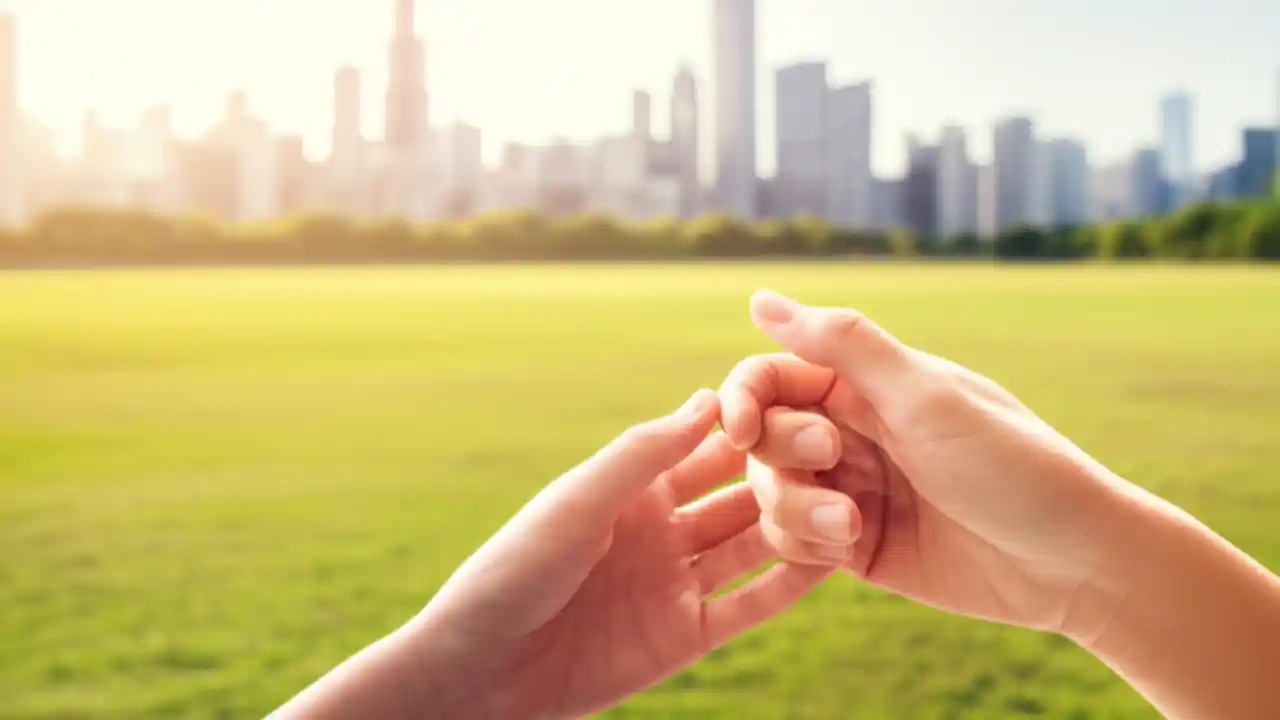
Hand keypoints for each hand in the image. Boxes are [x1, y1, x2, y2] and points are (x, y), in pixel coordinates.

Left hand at [276, 389, 828, 719]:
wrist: (484, 670)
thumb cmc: (514, 570)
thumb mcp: (577, 503)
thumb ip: (642, 455)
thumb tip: (709, 399)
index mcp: (633, 488)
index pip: (707, 446)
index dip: (753, 425)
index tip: (806, 395)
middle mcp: (662, 529)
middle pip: (739, 494)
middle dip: (786, 472)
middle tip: (841, 447)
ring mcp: (676, 582)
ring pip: (753, 547)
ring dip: (797, 525)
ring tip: (852, 500)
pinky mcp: (685, 635)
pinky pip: (750, 606)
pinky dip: (790, 586)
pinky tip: (833, 562)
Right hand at [719, 290, 1123, 633]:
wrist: (1074, 564)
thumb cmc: (1012, 465)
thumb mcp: (925, 396)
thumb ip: (841, 344)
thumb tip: (760, 298)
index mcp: (867, 384)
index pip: (771, 375)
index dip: (742, 399)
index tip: (738, 432)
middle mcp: (853, 432)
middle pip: (761, 437)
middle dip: (781, 457)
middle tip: (835, 463)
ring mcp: (852, 490)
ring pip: (771, 492)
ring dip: (793, 510)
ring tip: (848, 530)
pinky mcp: (855, 547)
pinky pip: (792, 540)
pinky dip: (800, 545)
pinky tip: (845, 550)